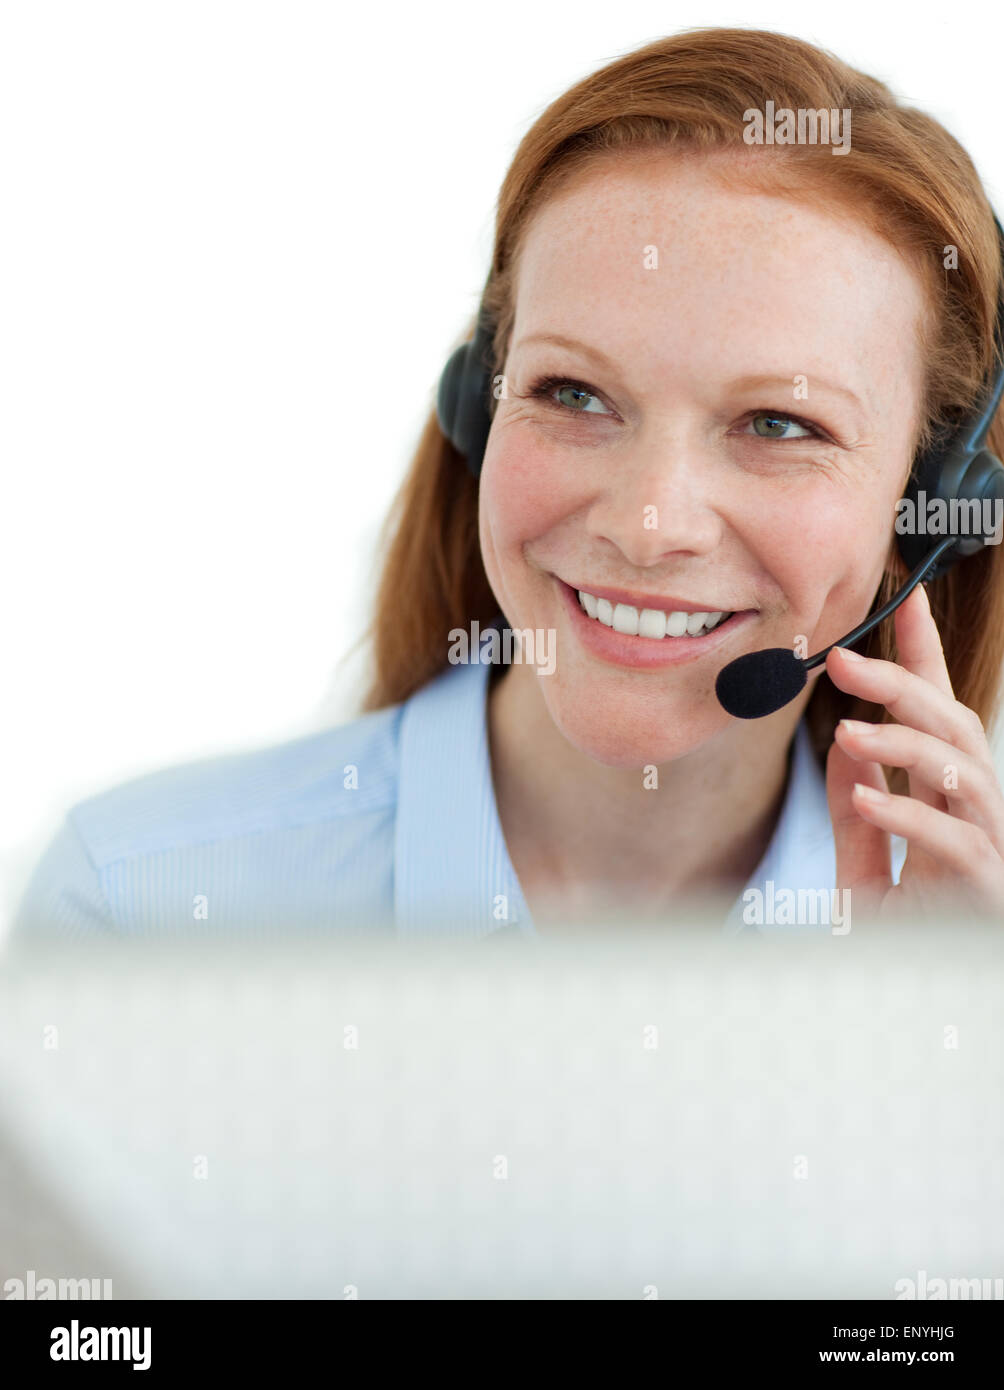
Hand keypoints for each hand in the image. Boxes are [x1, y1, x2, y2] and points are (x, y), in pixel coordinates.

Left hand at [825, 582, 1003, 919]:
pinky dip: (910, 815)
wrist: (920, 1018)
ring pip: (965, 773)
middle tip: (844, 659)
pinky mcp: (985, 893)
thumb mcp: (866, 871)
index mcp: (948, 804)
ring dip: (907, 745)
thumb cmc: (906, 944)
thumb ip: (860, 815)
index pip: (939, 714)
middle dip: (904, 685)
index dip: (925, 655)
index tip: (905, 598)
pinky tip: (867, 796)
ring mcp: (988, 852)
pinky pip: (955, 842)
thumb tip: (843, 751)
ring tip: (851, 733)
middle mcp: (976, 817)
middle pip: (955, 729)